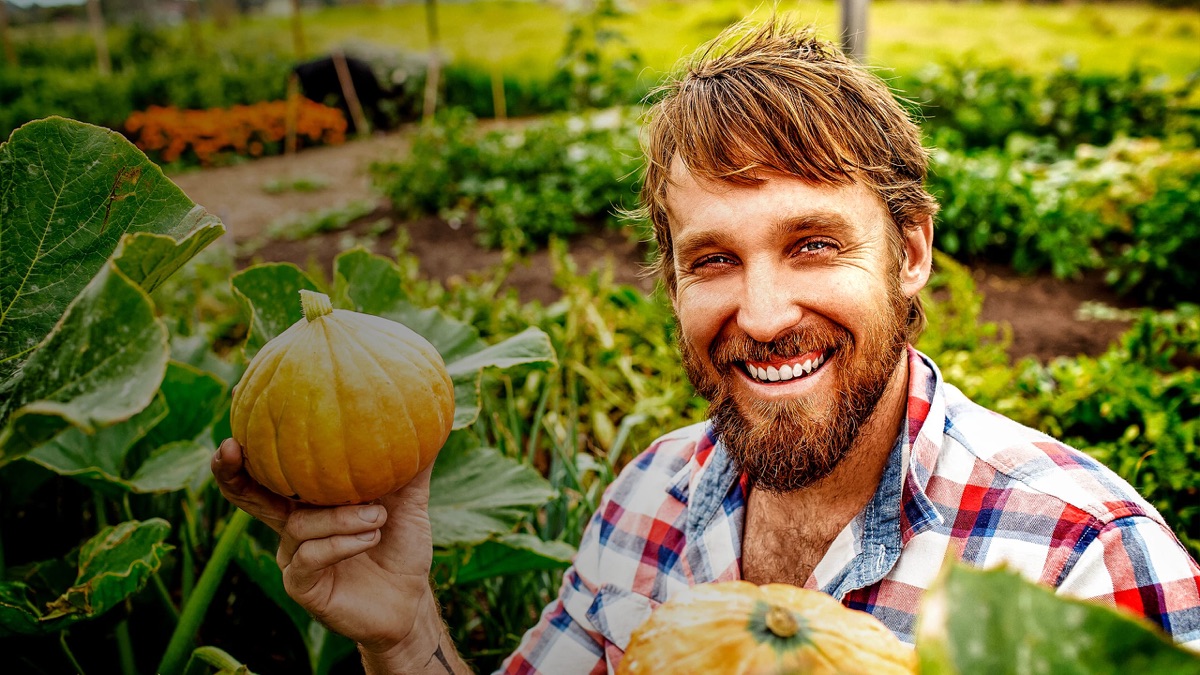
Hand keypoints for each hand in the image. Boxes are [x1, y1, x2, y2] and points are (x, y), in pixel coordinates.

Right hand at [211, 438, 443, 659]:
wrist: (411, 601)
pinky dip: (342, 543)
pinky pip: (309, 557)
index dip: (247, 451)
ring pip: (300, 524)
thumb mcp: (409, 501)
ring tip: (377, 516)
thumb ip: (412, 465)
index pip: (271, 473)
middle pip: (251, 497)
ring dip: (342, 517)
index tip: (233, 421)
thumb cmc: (402, 547)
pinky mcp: (301, 586)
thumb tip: (435, 418)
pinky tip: (369, 538)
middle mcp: (294, 528)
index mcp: (312, 503)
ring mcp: (295, 558)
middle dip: (235, 472)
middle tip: (232, 447)